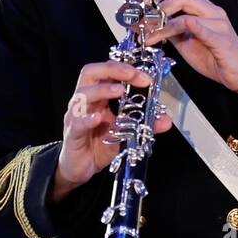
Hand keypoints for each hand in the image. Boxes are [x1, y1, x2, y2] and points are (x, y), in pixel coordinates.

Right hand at [52, 60, 173, 201]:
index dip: (124, 69)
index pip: (106, 72)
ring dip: (102, 90)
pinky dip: (87, 119)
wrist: (82, 168)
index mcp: (98, 97)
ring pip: (82, 95)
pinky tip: (98, 118)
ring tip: (120, 90)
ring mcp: (75, 116)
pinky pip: (77, 122)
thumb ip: (145, 124)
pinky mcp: (72, 134)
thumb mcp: (126, 133)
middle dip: (112, 70)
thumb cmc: (99, 145)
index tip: (144, 76)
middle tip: (132, 75)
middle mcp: (85, 102)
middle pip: (90, 73)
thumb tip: (166, 120)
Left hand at [141, 0, 237, 104]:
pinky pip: (203, 28)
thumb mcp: (186, 42)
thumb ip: (171, 31)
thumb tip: (149, 24)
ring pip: (187, 13)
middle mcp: (211, 11)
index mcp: (203, 8)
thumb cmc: (215, 56)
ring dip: (164, 23)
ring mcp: (218, 24)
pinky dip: (188, 27)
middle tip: (143, 19)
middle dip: (158, 6)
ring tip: (150, 34)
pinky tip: (172, 31)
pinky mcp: (221, 39)